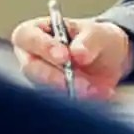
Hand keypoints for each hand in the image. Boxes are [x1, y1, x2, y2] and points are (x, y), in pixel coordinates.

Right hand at [10, 17, 133, 98]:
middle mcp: (30, 57)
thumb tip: (77, 53)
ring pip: (45, 89)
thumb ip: (88, 40)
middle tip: (81, 81)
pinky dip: (80, 100)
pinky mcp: (48, 97)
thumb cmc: (93, 40)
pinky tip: (99, 94)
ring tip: (95, 88)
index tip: (65, 57)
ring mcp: (37, 79)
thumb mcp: (96, 33)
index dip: (43, 46)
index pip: (26, 36)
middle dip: (56, 76)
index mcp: (34, 31)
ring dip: (71, 90)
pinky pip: (58, 103)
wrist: (107, 61)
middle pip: (31, 68)